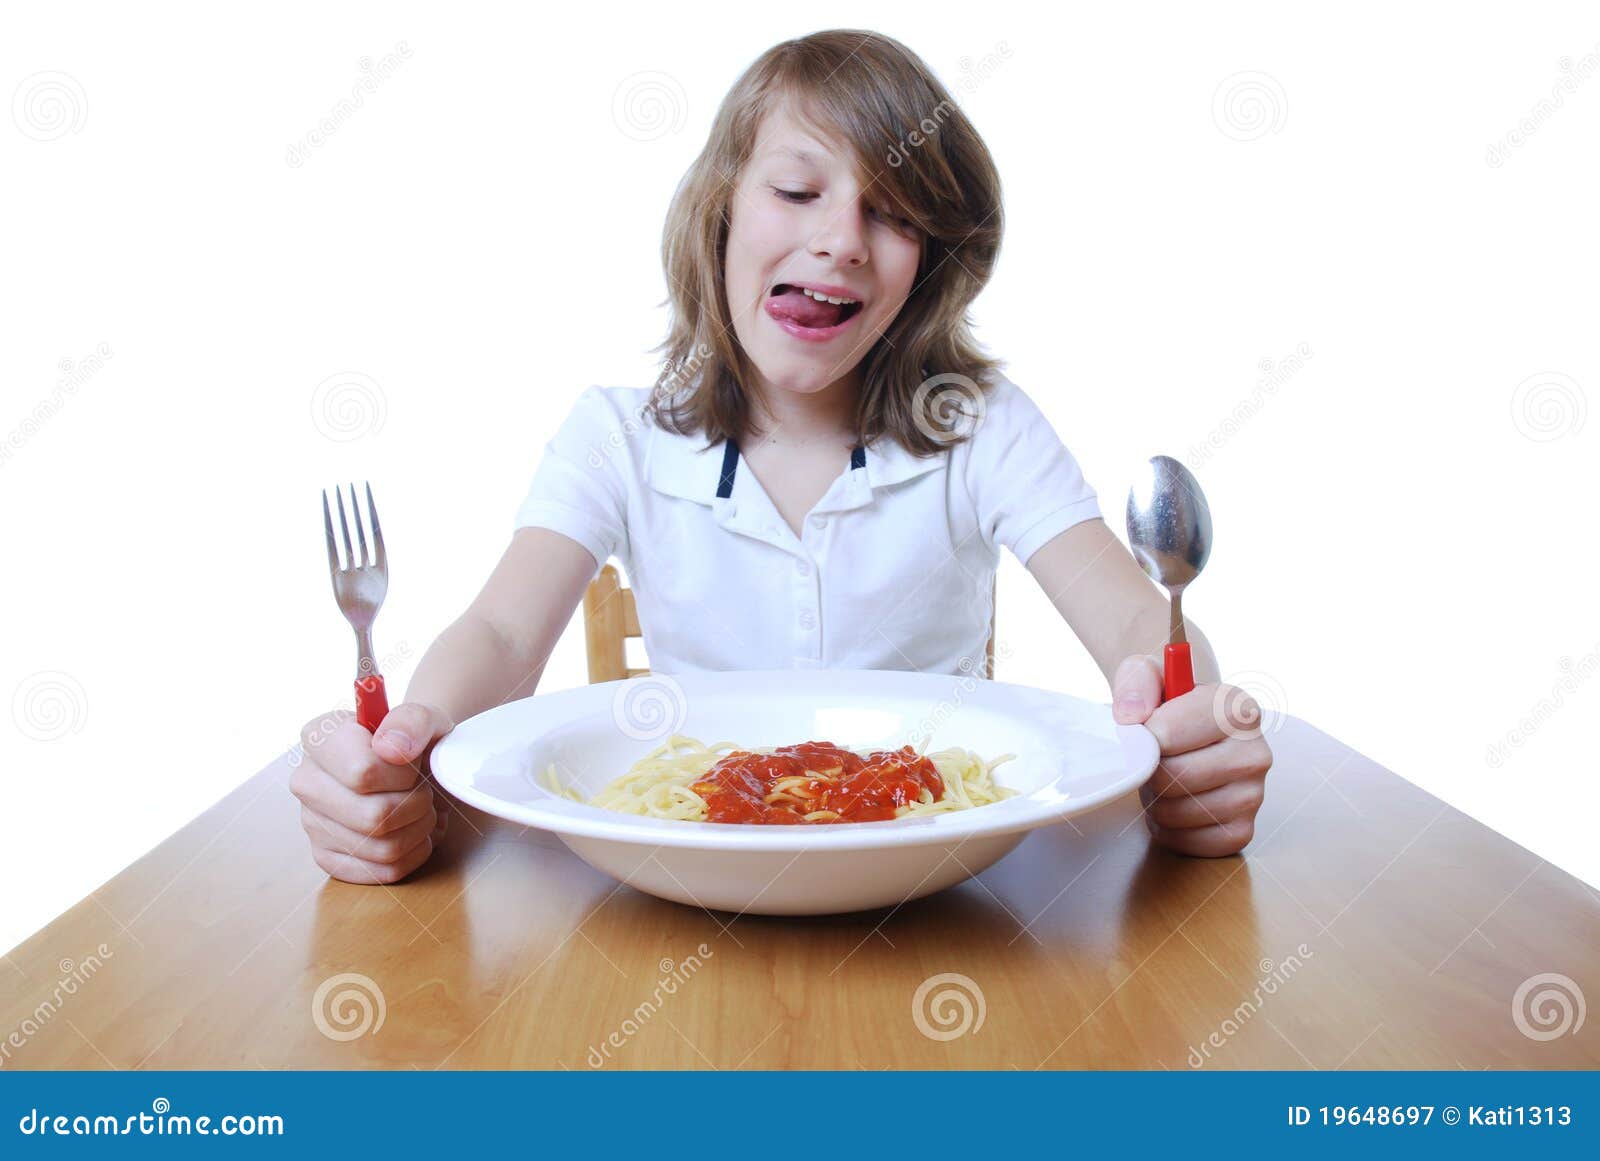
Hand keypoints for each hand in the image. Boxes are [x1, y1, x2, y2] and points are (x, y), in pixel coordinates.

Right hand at [291, 701, 455, 882]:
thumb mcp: (424, 717)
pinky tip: (412, 830)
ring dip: (419, 829)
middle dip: (417, 804)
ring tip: (422, 808)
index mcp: (319, 738)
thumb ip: (411, 721)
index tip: (412, 764)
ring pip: (383, 847)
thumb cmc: (414, 740)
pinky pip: (383, 871)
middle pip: (374, 817)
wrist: (414, 763)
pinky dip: (413, 853)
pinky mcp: (327, 857)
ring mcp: (312, 823)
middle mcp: (306, 781)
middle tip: (424, 789)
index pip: (363, 772)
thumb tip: (390, 748)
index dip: (402, 774)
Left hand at [1111, 655, 1271, 856]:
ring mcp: (1254, 795)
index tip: (1145, 731)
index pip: (1170, 733)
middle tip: (1153, 759)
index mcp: (1237, 708)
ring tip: (1165, 778)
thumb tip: (1132, 716)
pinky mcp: (1241, 831)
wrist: (1184, 732)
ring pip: (1177, 811)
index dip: (1144, 736)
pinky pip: (1188, 841)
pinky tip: (1175, 803)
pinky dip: (1169, 828)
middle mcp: (1256, 752)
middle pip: (1174, 777)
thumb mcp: (1149, 674)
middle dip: (1149, 771)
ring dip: (1156, 800)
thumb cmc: (1167, 704)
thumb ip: (1136, 682)